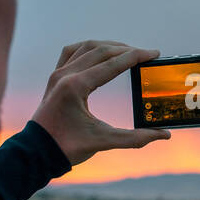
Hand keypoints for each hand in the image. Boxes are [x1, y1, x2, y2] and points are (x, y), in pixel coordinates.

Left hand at [33, 40, 170, 165]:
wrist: (36, 153)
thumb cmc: (66, 148)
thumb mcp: (103, 142)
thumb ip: (135, 138)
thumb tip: (164, 135)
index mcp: (76, 87)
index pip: (112, 64)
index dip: (136, 56)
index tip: (154, 53)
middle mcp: (65, 75)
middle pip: (101, 51)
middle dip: (127, 50)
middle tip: (146, 54)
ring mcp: (57, 74)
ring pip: (86, 47)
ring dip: (109, 46)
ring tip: (128, 51)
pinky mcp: (54, 78)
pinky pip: (72, 52)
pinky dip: (89, 48)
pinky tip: (100, 52)